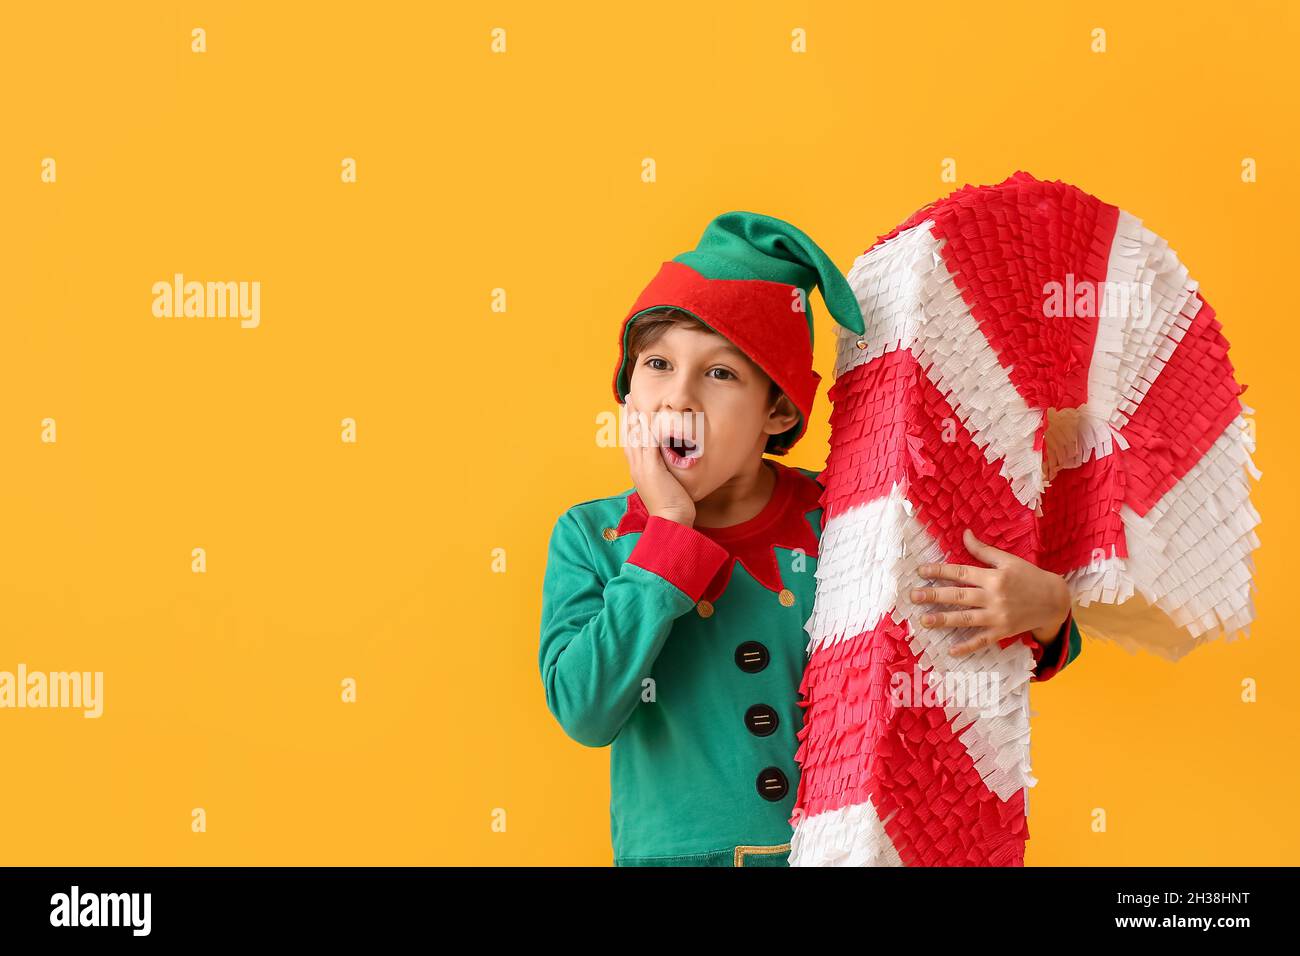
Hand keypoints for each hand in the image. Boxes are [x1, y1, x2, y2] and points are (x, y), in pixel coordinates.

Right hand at [621, 400, 695, 525]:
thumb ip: (662, 474)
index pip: (631, 444)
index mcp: (638, 472)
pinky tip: (647, 417)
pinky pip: (648, 444)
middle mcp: (637, 467)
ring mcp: (642, 468)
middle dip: (628, 417)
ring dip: (634, 417)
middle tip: (628, 400)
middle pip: (629, 436)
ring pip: (635, 437)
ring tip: (633, 402)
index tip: (630, 413)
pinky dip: (646, 430)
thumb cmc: (671, 508)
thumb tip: (666, 465)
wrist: (670, 521)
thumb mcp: (663, 486)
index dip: (629, 427)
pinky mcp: (652, 468)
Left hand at [909, 528, 1070, 656]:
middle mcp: (993, 597)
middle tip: (914, 596)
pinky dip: (967, 646)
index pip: (960, 573)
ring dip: (943, 620)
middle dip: (934, 596)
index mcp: (993, 577)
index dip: (939, 571)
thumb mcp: (1008, 560)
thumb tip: (964, 533)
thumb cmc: (1029, 576)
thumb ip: (983, 550)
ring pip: (966, 619)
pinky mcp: (1003, 632)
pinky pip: (982, 640)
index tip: (920, 571)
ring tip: (924, 621)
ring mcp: (997, 616)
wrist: (1054, 600)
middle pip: (959, 596)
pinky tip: (951, 650)